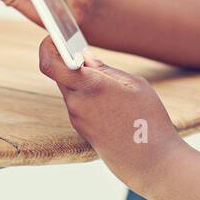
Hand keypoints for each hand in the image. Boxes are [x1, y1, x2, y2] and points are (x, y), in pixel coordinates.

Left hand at [37, 35, 182, 195]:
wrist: (151, 162)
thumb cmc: (148, 120)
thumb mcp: (134, 85)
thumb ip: (105, 70)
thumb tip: (85, 58)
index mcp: (90, 86)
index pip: (51, 63)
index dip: (48, 46)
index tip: (54, 36)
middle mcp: (77, 103)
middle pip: (60, 74)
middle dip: (69, 62)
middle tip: (84, 51)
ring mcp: (78, 118)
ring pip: (70, 89)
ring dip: (82, 80)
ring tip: (108, 80)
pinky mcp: (82, 129)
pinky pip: (79, 104)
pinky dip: (88, 95)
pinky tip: (110, 100)